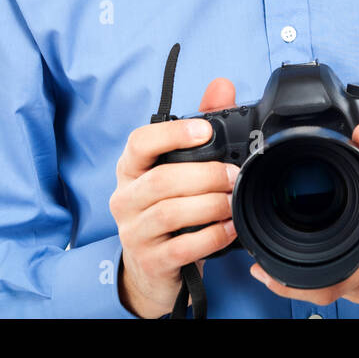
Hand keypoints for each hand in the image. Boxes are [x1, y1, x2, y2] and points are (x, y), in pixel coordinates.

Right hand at [110, 77, 240, 317]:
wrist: (151, 271)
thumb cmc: (168, 210)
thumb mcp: (178, 170)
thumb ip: (199, 127)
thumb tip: (222, 86)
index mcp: (131, 169)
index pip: (139, 142)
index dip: (172, 134)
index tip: (205, 131)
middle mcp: (125, 198)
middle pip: (162, 180)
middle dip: (206, 176)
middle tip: (233, 176)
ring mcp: (134, 232)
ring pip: (171, 212)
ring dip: (210, 205)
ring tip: (232, 202)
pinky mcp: (151, 261)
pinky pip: (183, 247)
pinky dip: (212, 236)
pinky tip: (229, 229)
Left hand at [247, 123, 358, 306]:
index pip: (326, 279)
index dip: (290, 278)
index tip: (263, 266)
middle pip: (321, 292)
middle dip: (287, 281)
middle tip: (259, 264)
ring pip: (331, 294)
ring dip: (304, 282)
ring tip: (276, 263)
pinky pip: (344, 290)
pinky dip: (323, 280)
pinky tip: (308, 265)